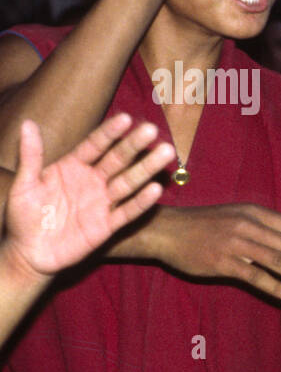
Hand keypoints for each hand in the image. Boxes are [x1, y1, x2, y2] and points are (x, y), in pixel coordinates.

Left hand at [4, 115, 174, 276]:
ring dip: (147, 168)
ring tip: (166, 152)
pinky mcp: (107, 225)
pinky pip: (127, 212)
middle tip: (152, 129)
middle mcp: (92, 181)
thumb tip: (28, 124)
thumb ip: (31, 156)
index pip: (94, 146)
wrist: (29, 253)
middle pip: (117, 159)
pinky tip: (155, 189)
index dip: (109, 133)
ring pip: (128, 182)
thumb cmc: (23, 217)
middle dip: (135, 145)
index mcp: (72, 167)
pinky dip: (141, 202)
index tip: (126, 119)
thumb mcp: (24, 185)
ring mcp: (102, 203)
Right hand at [152, 203, 280, 302]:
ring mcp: (236, 244)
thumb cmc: (207, 225)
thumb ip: (264, 225)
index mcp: (255, 212)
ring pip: (278, 261)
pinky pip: (256, 277)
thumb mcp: (238, 216)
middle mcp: (249, 225)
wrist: (168, 230)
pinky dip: (277, 287)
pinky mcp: (222, 263)